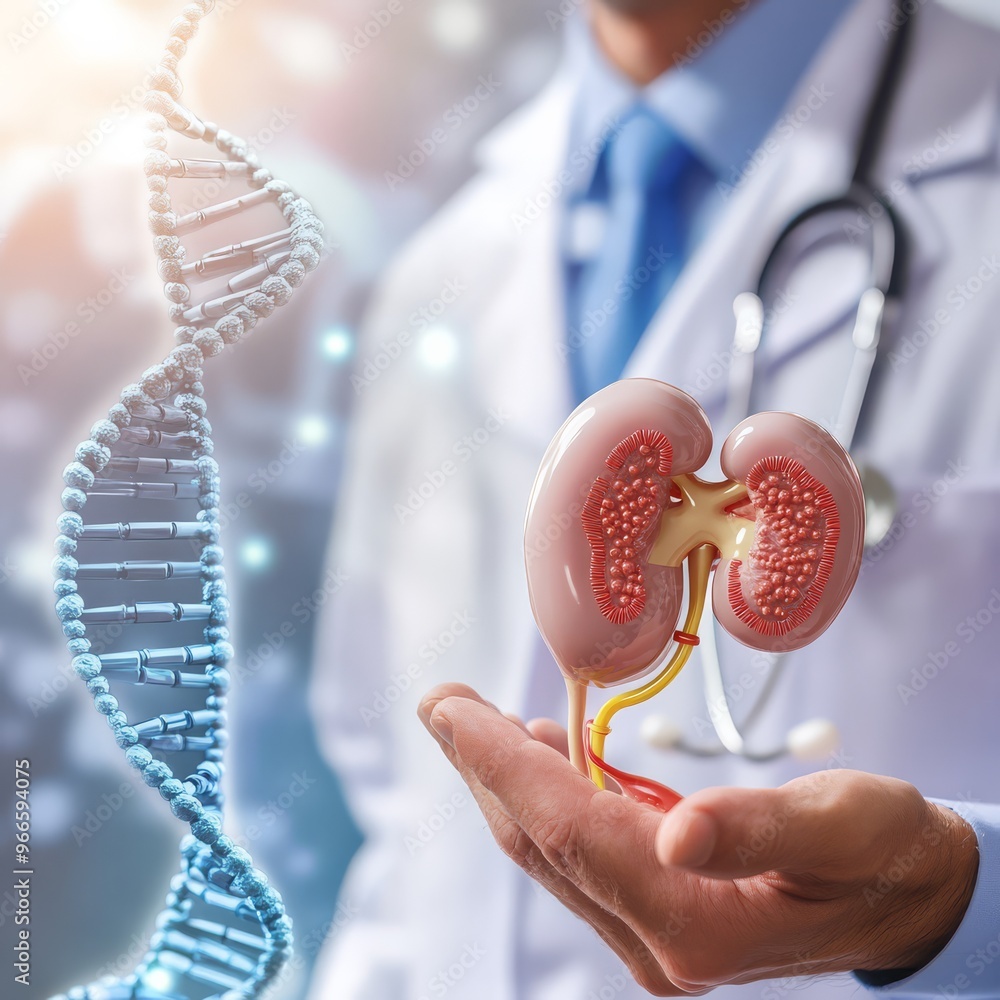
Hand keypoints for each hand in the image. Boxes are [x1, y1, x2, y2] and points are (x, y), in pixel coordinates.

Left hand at [418, 683, 978, 995]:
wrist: (903, 900)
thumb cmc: (881, 854)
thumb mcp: (840, 826)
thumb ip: (758, 828)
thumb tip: (679, 830)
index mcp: (696, 921)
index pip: (570, 830)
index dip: (502, 764)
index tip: (450, 709)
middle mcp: (657, 941)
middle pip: (543, 842)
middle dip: (483, 766)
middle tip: (442, 701)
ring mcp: (652, 934)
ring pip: (553, 849)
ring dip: (508, 779)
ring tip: (474, 718)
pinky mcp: (658, 913)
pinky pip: (581, 852)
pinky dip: (551, 797)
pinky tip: (544, 752)